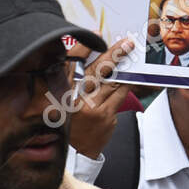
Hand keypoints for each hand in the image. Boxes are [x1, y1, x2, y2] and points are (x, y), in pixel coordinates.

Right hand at [67, 37, 134, 159]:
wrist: (74, 154)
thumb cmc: (65, 124)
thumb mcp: (58, 101)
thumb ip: (66, 80)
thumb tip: (83, 57)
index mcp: (59, 92)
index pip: (70, 63)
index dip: (83, 47)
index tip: (96, 35)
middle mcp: (75, 99)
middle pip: (96, 71)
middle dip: (113, 54)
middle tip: (126, 44)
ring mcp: (92, 108)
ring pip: (112, 83)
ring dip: (123, 69)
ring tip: (131, 56)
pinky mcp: (106, 117)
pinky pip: (118, 98)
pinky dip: (125, 87)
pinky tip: (130, 80)